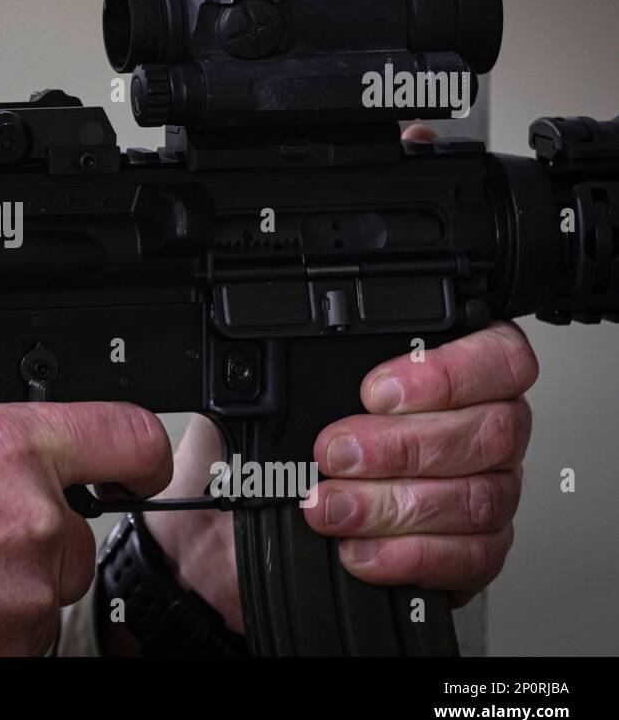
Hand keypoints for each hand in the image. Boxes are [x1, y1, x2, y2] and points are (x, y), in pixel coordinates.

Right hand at [0, 402, 170, 654]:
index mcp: (4, 449)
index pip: (128, 436)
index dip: (138, 451)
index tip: (140, 463)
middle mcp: (31, 521)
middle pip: (79, 528)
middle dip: (35, 534)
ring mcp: (26, 597)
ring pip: (48, 587)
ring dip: (9, 586)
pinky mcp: (15, 655)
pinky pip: (25, 636)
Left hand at [145, 126, 537, 634]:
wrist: (219, 530)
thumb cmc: (253, 437)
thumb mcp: (256, 351)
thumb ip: (316, 266)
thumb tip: (386, 159)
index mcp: (439, 368)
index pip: (498, 356)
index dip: (449, 372)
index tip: (376, 387)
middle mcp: (469, 425)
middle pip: (494, 429)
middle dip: (405, 444)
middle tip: (332, 449)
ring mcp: (470, 490)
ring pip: (481, 496)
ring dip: (394, 503)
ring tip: (327, 503)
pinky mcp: (455, 555)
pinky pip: (471, 560)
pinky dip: (409, 557)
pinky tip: (358, 548)